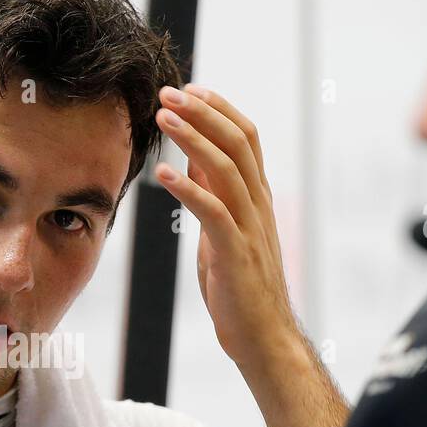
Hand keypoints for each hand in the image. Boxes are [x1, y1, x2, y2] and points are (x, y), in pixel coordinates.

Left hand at [153, 85, 306, 385]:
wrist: (264, 337)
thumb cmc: (241, 289)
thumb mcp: (223, 234)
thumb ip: (214, 198)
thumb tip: (194, 163)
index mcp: (257, 198)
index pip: (246, 138)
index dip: (218, 109)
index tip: (188, 89)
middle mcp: (259, 206)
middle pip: (238, 143)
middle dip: (203, 112)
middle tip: (169, 92)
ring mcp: (250, 228)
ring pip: (228, 169)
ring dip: (193, 139)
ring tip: (164, 118)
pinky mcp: (236, 254)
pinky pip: (213, 213)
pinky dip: (188, 189)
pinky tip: (163, 175)